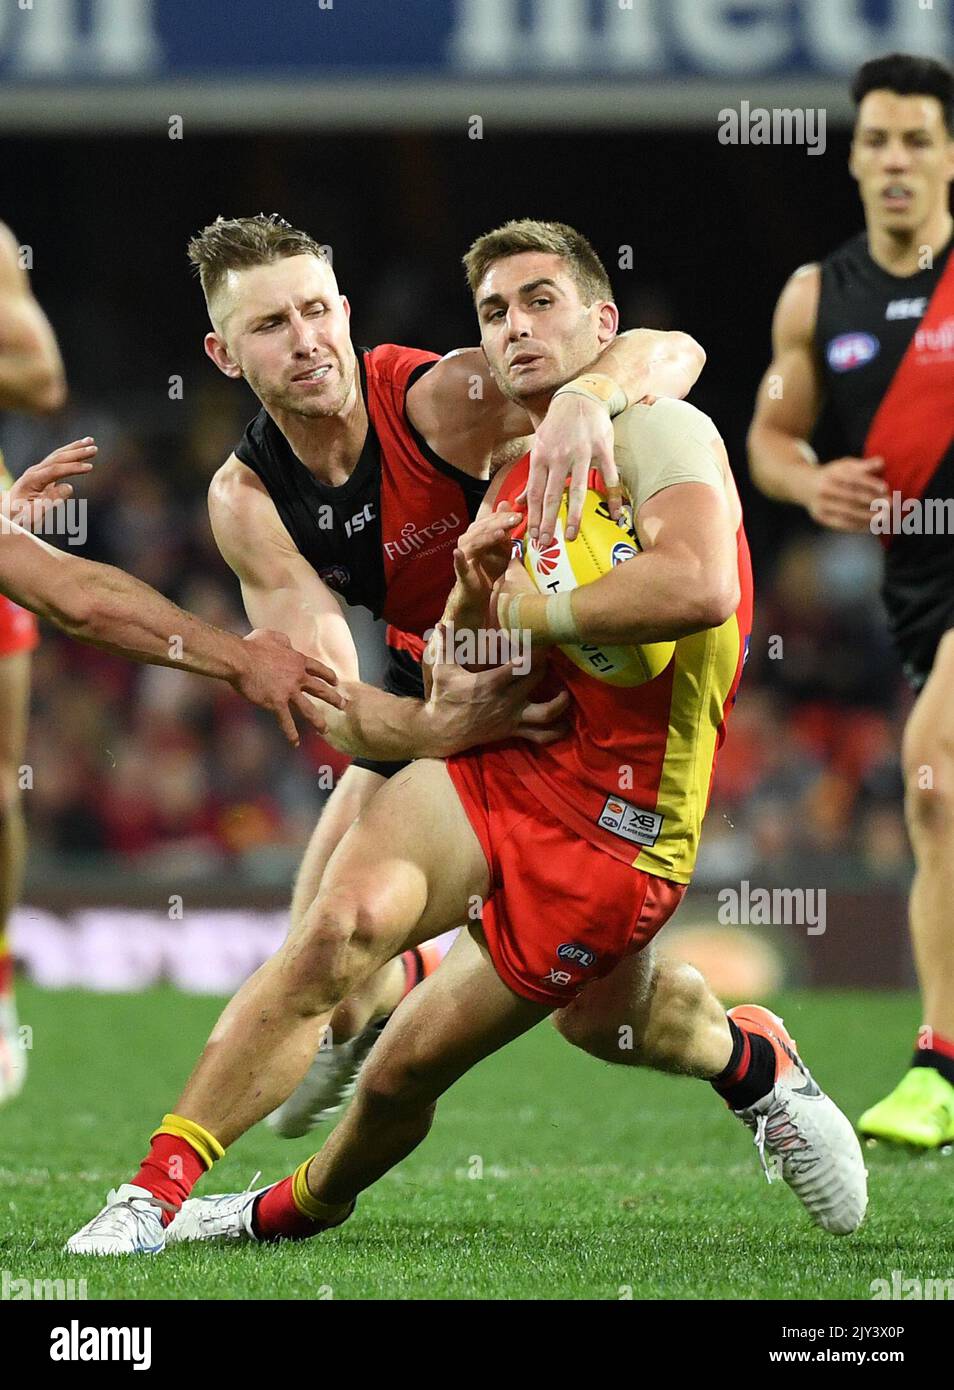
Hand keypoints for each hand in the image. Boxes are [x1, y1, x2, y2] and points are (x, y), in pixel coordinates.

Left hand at [1, 438, 95, 526]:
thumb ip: (50, 501)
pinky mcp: (43, 473)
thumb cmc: (20, 516)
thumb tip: (70, 487)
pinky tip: (81, 447)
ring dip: (75, 448)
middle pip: (57, 458)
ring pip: (58, 455)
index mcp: (31, 481)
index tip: (90, 468)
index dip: (73, 468)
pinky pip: (59, 460)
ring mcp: (38, 471)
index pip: (55, 470)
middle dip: (76, 453)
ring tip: (91, 441)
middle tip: (95, 449)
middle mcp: (35, 471)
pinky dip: (71, 452)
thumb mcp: (33, 514)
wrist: (9, 513)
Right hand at [230, 629, 345, 745]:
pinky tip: (295, 742)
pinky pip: (286, 721)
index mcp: (297, 661)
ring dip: (318, 721)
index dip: (328, 675)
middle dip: (333, 698)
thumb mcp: (273, 636)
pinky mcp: (277, 703)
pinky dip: (291, 733)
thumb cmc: (253, 646)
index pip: (318, 669)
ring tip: (325, 730)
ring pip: (309, 709)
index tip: (336, 681)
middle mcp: (298, 677)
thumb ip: (284, 641)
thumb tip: (288, 644)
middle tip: (343, 705)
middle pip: (320, 689)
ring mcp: (289, 691)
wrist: (241, 659)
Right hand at [426, 621, 569, 750]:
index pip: (519, 664)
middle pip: (536, 679)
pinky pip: (540, 736)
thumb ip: (447, 646)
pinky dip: (555, 732)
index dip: (534, 650)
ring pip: (546, 713)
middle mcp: (505, 700)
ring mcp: (512, 718)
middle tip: (549, 654)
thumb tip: (443, 624)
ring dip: (560, 703)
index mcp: (490, 683)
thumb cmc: (444, 698)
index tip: (541, 637)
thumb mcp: (443, 670)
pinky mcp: (513, 731)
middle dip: (546, 664)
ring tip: (565, 692)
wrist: (442, 731)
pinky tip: (564, 724)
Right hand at [451, 503, 522, 624]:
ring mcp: (464, 555)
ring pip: (474, 542)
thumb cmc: (490, 567)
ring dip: (486, 537)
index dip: (504, 517)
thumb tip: (505, 502)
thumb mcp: (502, 547)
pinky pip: (459, 565)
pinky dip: (458, 559)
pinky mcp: (462, 572)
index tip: (520, 515)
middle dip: (500, 523)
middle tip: (515, 520)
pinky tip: (457, 553)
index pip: (491, 520)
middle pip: (484, 528)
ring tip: (501, 533)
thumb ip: (504, 527)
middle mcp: (468, 540)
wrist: (479, 592)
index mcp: (477, 533)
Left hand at [522, 393, 620, 546]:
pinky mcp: (602, 450)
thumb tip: (519, 502)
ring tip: (571, 535)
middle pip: (552, 496)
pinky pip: (609, 478)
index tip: (532, 534)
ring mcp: (582, 453)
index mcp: (541, 456)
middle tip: (546, 543)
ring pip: (577, 490)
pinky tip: (615, 514)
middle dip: (548, 522)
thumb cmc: (557, 425)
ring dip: (573, 516)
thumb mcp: (539, 446)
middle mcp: (559, 457)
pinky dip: (612, 497)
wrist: (580, 398)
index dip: (532, 515)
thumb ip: (532, 476)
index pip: (535, 492)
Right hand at [807, 456, 886, 531]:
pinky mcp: (821, 518)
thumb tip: (881, 462)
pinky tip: (873, 527)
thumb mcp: (844, 465)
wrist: (805, 487)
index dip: (869, 483)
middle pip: (851, 497)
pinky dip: (859, 527)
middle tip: (890, 504)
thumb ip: (863, 465)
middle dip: (873, 501)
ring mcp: (821, 506)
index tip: (885, 488)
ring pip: (848, 513)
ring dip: (868, 517)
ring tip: (885, 517)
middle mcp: (824, 490)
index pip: (853, 479)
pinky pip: (842, 524)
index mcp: (831, 474)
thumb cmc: (832, 475)